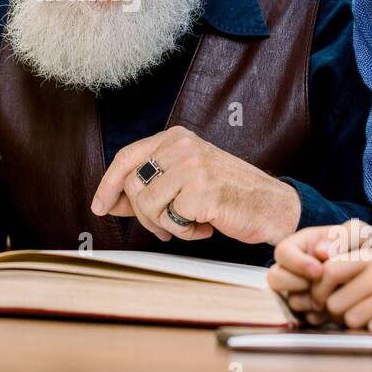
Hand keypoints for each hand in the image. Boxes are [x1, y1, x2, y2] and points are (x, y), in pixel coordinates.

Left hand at [89, 125, 301, 244]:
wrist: (272, 205)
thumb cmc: (228, 194)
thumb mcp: (185, 180)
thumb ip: (150, 185)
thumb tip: (110, 201)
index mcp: (176, 138)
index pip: (126, 157)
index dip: (108, 184)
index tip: (99, 206)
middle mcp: (182, 146)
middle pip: (133, 186)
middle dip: (145, 216)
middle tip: (167, 226)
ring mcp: (192, 166)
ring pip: (149, 206)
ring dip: (168, 225)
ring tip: (193, 221)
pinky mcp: (202, 191)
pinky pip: (172, 222)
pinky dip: (187, 232)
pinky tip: (206, 224)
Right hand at [269, 219, 371, 321]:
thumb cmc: (368, 250)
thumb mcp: (361, 234)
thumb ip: (346, 235)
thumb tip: (322, 251)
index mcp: (303, 246)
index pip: (283, 252)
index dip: (296, 262)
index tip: (318, 270)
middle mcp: (296, 269)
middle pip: (276, 277)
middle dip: (295, 283)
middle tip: (319, 286)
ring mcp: (300, 290)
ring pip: (287, 298)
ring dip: (305, 302)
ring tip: (326, 302)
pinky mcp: (309, 310)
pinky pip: (301, 317)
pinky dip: (315, 317)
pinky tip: (331, 315)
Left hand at [270, 219, 371, 331]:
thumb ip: (344, 274)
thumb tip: (304, 294)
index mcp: (371, 256)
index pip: (328, 271)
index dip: (319, 291)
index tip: (323, 303)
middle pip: (336, 303)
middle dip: (340, 315)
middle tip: (357, 314)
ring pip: (353, 320)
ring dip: (360, 325)